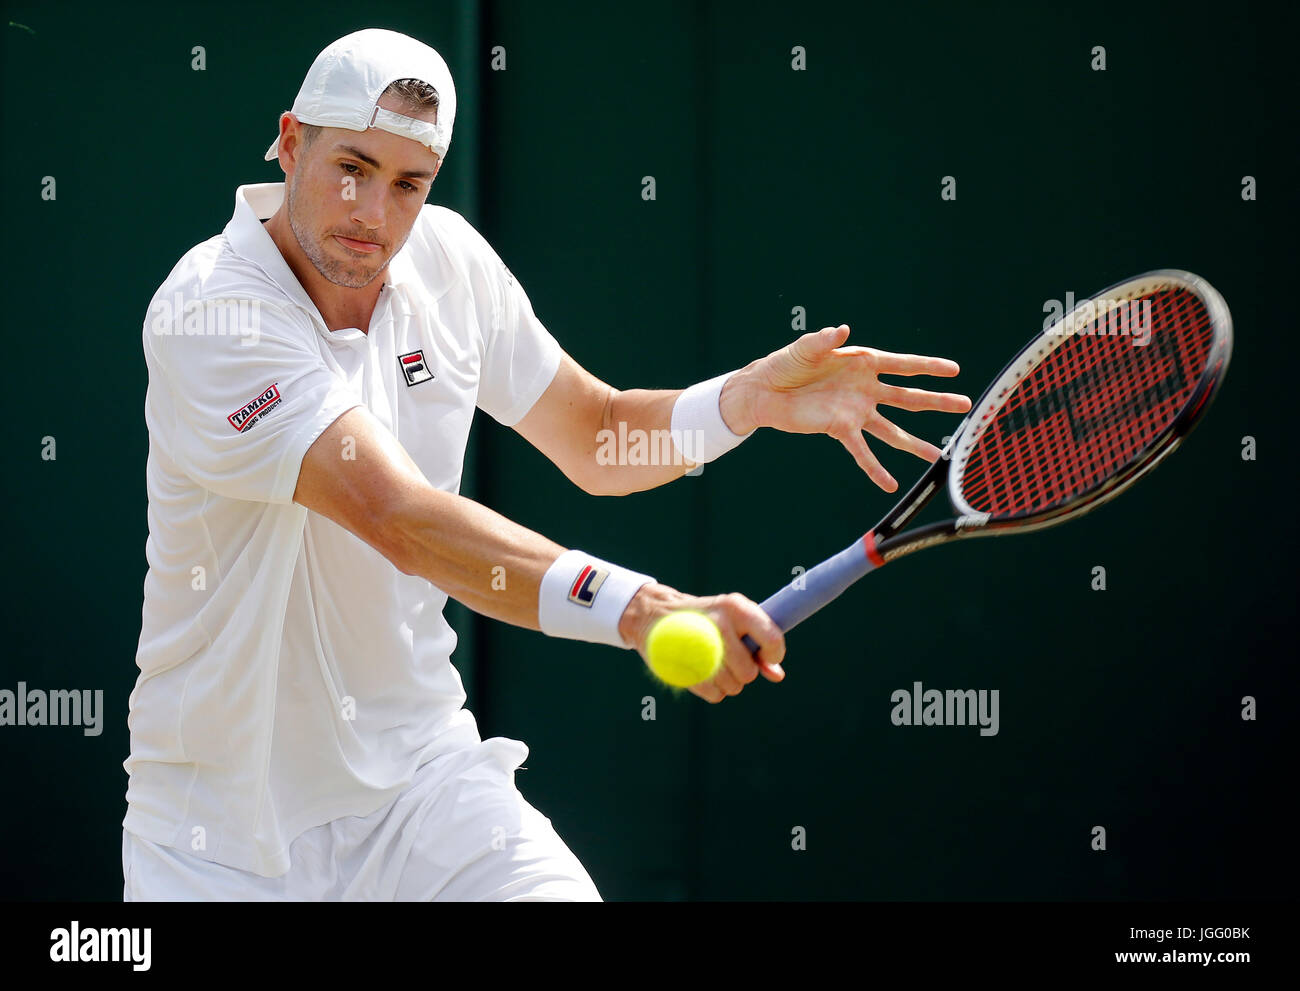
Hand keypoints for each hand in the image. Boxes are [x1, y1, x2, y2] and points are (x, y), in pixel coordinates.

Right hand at [618, 583, 786, 703]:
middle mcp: (720, 623)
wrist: (655, 615)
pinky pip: (715, 694)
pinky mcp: (685, 667)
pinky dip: (712, 689)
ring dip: (727, 682)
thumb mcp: (734, 620)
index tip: (765, 657)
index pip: (771, 639)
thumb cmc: (706, 618)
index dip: (773, 655)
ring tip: (713, 662)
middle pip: (749, 671)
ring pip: (734, 686)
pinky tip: (702, 672)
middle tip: (729, 657)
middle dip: (743, 671)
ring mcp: (700, 646)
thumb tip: (776, 674)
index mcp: (736, 607)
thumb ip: (759, 644)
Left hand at [721, 325, 972, 491]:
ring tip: (939, 456)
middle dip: (937, 401)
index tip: (954, 370)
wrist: (764, 390)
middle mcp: (865, 388)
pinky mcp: (840, 429)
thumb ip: (824, 341)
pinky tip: (891, 484)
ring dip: (915, 444)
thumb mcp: (805, 348)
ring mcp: (856, 411)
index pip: (902, 365)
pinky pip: (862, 452)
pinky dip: (874, 468)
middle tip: (966, 405)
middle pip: (908, 397)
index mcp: (862, 362)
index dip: (928, 367)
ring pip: (892, 430)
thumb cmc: (786, 363)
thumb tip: (840, 330)